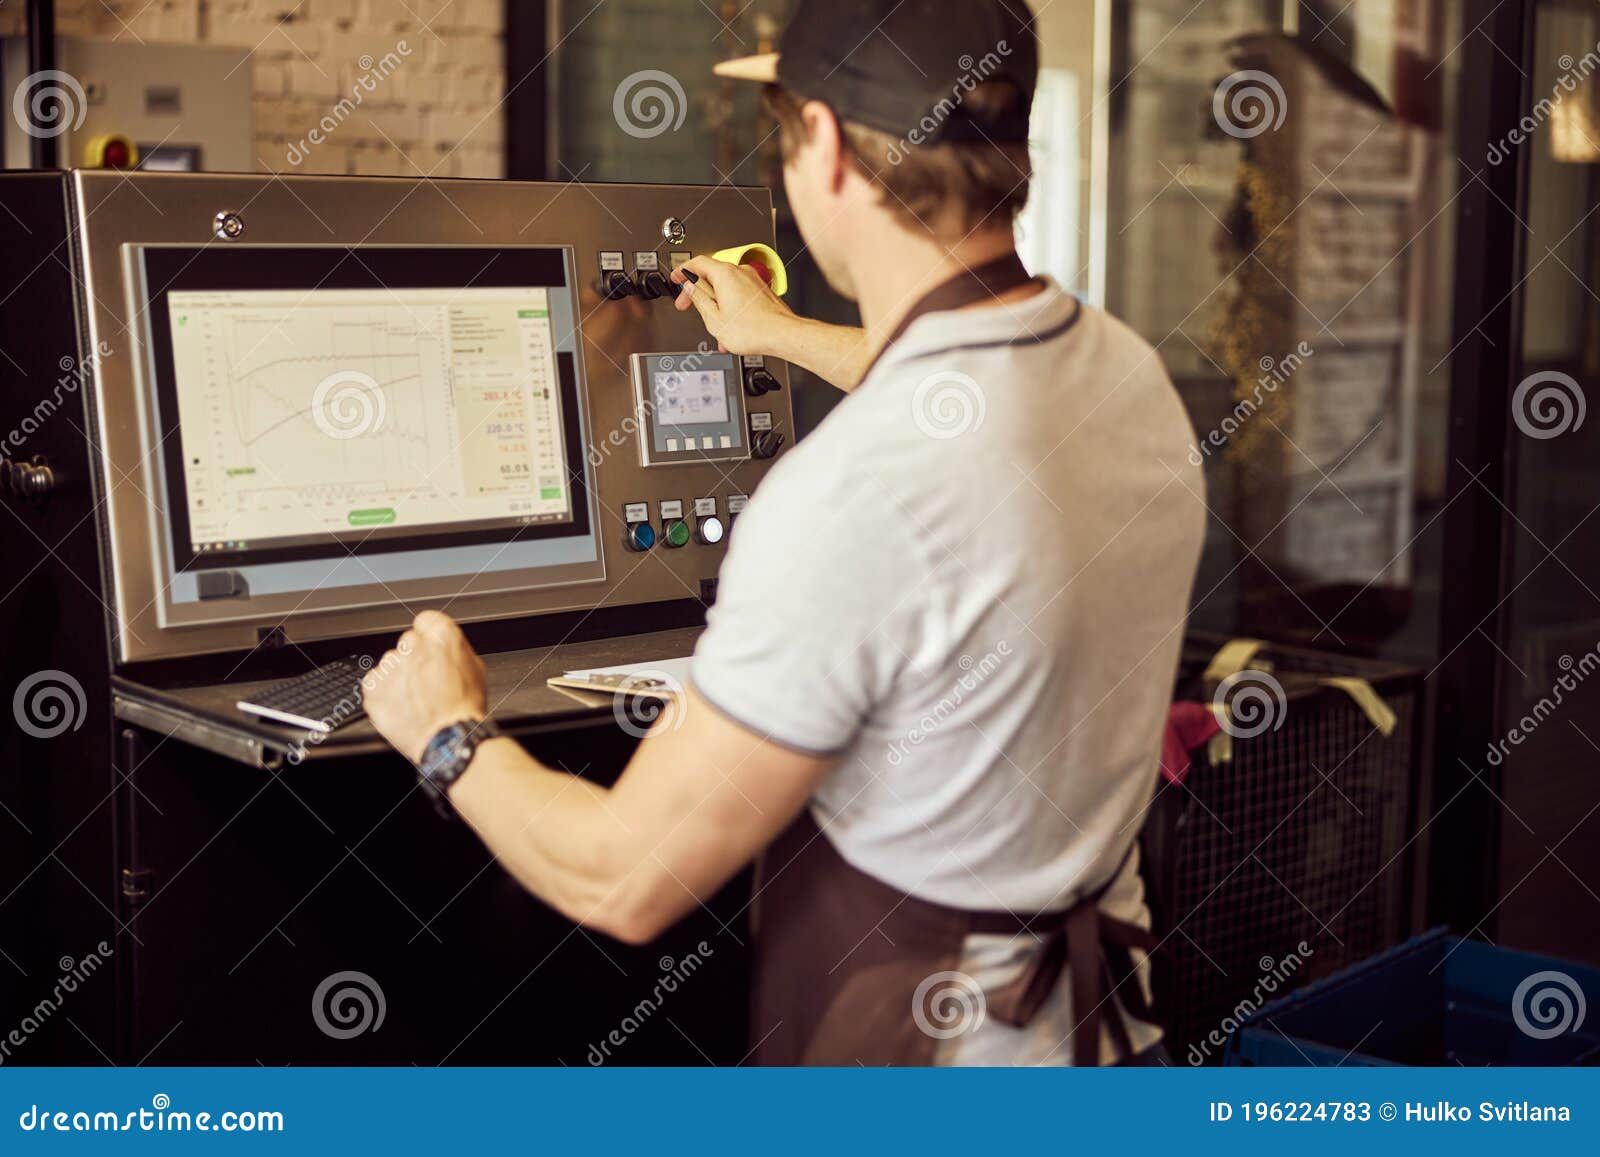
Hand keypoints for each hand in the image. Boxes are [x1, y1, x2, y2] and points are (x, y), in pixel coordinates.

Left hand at [362, 610, 488, 763]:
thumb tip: (445, 648)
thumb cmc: (464, 709)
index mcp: (441, 635)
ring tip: (416, 699)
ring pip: (391, 664)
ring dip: (399, 678)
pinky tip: (402, 706)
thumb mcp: (475, 669)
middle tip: (426, 682)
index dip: (429, 639)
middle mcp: (412, 646)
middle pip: (407, 643)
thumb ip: (454, 650)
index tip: (430, 651)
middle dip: (414, 659)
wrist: (449, 740)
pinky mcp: (373, 687)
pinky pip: (375, 683)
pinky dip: (384, 694)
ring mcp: (390, 666)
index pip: (425, 621)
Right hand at [671, 256, 796, 355]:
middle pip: (711, 275)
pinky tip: (730, 328)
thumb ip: (699, 299)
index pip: (697, 262)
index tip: (676, 278)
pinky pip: (738, 295)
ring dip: (716, 306)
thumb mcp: (714, 318)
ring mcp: (753, 281)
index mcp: (725, 274)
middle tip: (688, 305)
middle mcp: (740, 272)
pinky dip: (730, 308)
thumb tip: (691, 287)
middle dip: (698, 293)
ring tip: (714, 326)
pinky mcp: (761, 291)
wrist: (782, 335)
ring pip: (726, 288)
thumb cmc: (754, 329)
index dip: (682, 270)